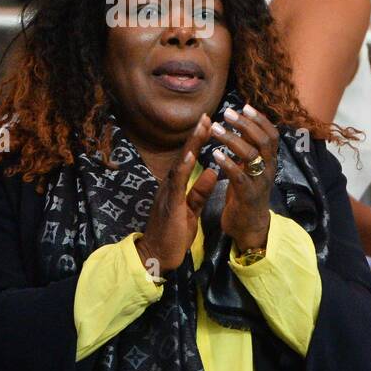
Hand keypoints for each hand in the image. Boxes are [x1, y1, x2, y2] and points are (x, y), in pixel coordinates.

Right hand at [136, 114, 218, 272]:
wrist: (158, 255)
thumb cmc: (174, 233)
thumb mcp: (191, 208)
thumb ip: (200, 190)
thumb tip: (213, 171)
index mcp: (176, 186)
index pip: (189, 159)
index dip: (198, 142)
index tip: (209, 123)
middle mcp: (169, 186)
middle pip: (184, 156)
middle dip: (195, 135)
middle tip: (207, 115)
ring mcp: (167, 194)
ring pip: (180, 164)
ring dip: (191, 145)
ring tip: (202, 127)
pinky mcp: (170, 205)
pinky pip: (177, 184)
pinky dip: (184, 168)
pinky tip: (192, 155)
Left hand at [210, 104, 279, 251]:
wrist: (249, 226)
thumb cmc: (246, 193)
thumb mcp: (250, 168)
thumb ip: (248, 149)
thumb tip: (243, 124)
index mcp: (269, 161)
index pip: (271, 135)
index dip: (260, 119)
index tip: (244, 106)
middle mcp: (269, 169)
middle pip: (264, 141)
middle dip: (246, 124)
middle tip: (227, 113)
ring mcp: (260, 182)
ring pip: (252, 155)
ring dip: (233, 140)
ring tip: (215, 129)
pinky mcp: (248, 196)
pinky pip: (240, 176)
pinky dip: (228, 163)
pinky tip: (214, 154)